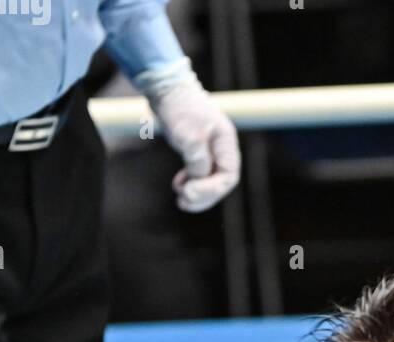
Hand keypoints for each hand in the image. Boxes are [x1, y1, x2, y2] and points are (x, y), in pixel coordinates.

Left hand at [144, 62, 240, 212]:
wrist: (165, 87)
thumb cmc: (178, 107)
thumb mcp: (187, 134)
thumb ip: (197, 159)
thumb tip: (198, 179)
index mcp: (226, 142)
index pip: (228, 175)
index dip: (211, 189)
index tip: (190, 192)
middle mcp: (221, 149)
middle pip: (220, 182)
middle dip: (203, 195)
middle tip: (184, 202)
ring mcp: (210, 151)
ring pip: (209, 181)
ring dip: (196, 193)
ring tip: (180, 198)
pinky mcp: (197, 152)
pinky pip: (199, 175)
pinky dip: (189, 183)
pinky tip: (178, 185)